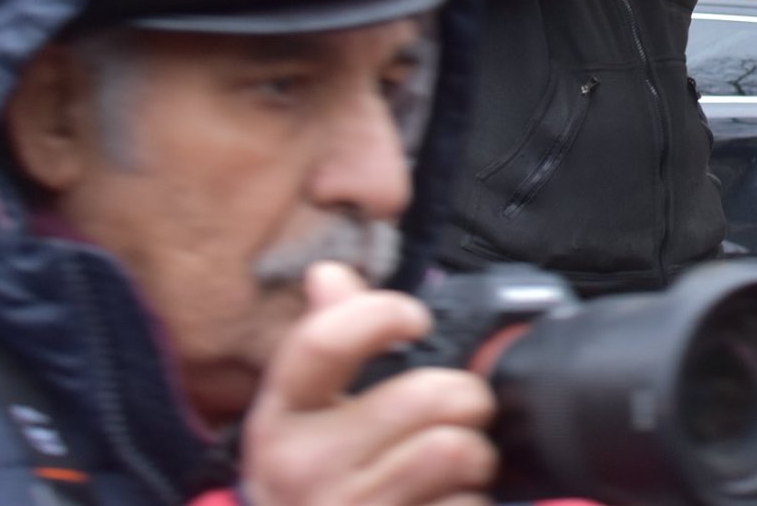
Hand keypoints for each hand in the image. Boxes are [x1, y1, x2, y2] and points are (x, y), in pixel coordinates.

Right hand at [239, 262, 496, 505]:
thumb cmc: (317, 484)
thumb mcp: (303, 417)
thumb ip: (325, 340)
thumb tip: (328, 274)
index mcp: (279, 418)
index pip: (325, 341)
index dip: (382, 315)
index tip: (415, 319)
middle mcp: (302, 468)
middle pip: (429, 396)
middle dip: (467, 400)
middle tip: (462, 414)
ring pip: (457, 451)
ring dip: (477, 458)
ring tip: (459, 466)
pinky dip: (470, 505)